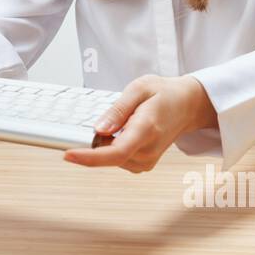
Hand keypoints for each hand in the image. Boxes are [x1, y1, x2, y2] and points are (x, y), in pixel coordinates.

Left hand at [64, 74, 215, 172]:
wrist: (186, 106)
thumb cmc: (163, 94)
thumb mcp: (139, 88)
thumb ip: (117, 110)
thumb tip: (98, 129)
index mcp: (146, 129)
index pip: (116, 152)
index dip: (89, 157)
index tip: (68, 154)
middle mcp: (147, 151)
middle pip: (107, 153)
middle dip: (100, 136)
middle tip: (119, 115)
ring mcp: (146, 161)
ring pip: (109, 156)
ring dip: (109, 140)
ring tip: (129, 121)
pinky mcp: (143, 166)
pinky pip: (116, 158)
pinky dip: (114, 145)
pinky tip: (128, 132)